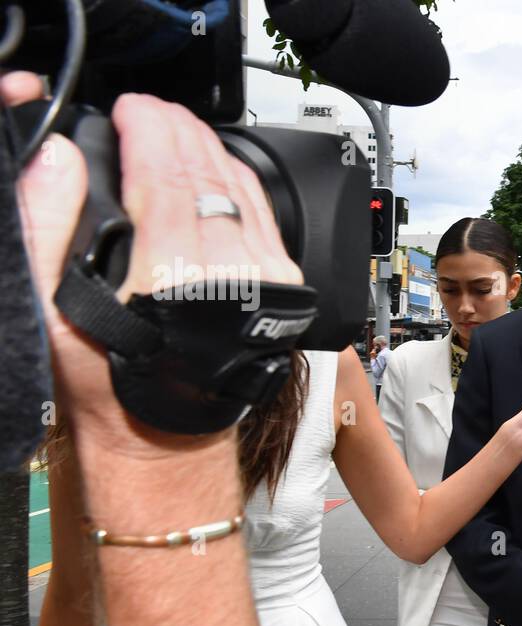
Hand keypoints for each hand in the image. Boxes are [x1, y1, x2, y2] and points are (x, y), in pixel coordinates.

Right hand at [15, 84, 302, 456]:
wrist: (167, 430)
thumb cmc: (110, 380)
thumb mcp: (53, 307)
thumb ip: (49, 223)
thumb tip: (60, 158)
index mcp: (173, 272)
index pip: (165, 171)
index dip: (145, 128)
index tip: (129, 110)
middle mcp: (229, 270)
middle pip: (203, 172)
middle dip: (174, 129)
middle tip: (148, 109)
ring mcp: (264, 277)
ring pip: (238, 187)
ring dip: (206, 149)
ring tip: (177, 127)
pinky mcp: (282, 284)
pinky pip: (264, 213)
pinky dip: (240, 181)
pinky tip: (219, 165)